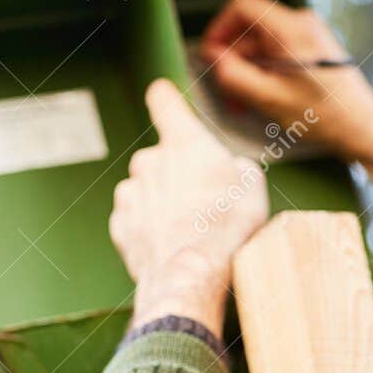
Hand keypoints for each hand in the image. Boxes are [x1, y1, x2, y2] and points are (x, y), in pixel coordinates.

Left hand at [110, 80, 268, 335]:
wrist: (190, 276)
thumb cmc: (226, 229)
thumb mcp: (253, 188)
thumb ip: (236, 166)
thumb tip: (229, 168)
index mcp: (184, 142)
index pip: (164, 102)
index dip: (165, 98)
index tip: (163, 95)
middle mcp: (149, 160)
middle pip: (162, 157)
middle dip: (179, 173)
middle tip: (205, 202)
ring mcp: (130, 193)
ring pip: (148, 190)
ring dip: (163, 202)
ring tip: (191, 231)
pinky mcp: (120, 224)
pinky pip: (136, 219)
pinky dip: (151, 228)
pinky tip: (173, 246)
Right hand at [201, 0, 372, 221]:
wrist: (364, 127)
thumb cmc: (325, 115)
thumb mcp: (270, 98)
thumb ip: (234, 75)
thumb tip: (210, 55)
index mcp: (292, 28)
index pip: (243, 6)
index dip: (220, 27)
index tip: (211, 54)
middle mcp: (301, 24)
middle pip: (251, 28)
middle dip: (233, 58)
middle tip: (225, 89)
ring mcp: (309, 35)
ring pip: (262, 43)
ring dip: (247, 69)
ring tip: (241, 102)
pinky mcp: (312, 49)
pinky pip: (277, 52)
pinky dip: (264, 71)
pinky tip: (259, 98)